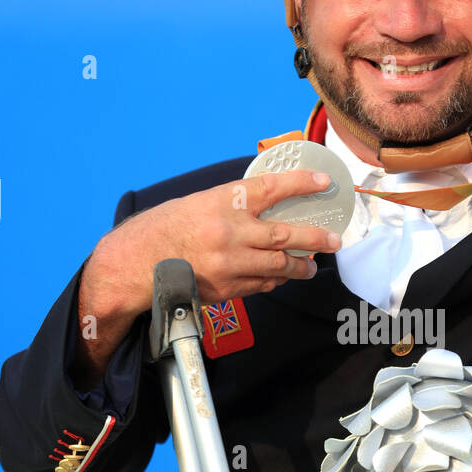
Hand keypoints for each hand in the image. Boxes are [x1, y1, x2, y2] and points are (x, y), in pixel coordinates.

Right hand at [73, 168, 340, 386]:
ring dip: (301, 266)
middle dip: (315, 239)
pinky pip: (262, 284)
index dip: (301, 184)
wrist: (137, 264)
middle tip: (334, 240)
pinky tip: (281, 276)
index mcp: (223, 202)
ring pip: (279, 266)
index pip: (271, 188)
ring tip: (312, 265)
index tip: (324, 183)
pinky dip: (275, 279)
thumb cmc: (168, 228)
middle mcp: (229, 232)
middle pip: (286, 236)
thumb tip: (272, 202)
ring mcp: (229, 264)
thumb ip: (236, 204)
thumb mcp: (201, 202)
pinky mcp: (226, 288)